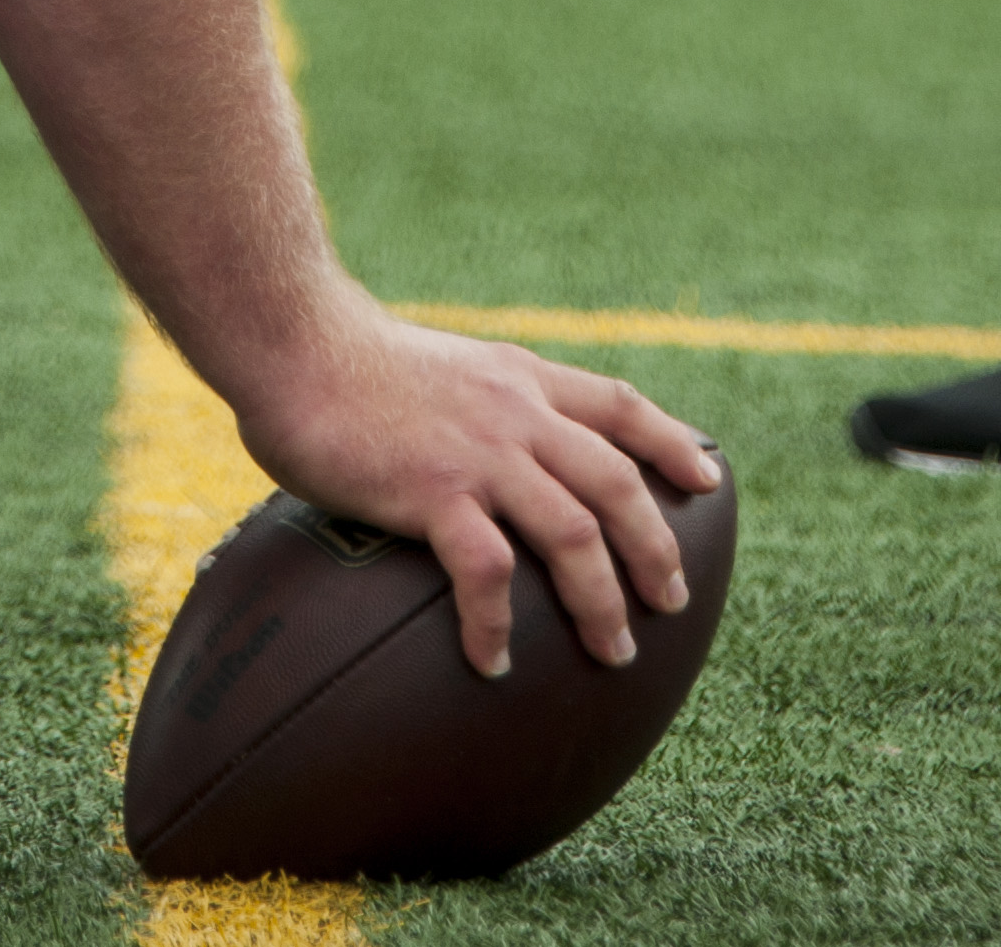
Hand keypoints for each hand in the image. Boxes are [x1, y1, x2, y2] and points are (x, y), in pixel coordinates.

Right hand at [234, 300, 724, 678]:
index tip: (708, 477)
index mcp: (519, 376)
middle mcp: (515, 412)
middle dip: (654, 547)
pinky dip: (496, 621)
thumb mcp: (441, 366)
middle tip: (668, 600)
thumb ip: (472, 402)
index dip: (671, 442)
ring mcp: (479, 452)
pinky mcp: (433, 491)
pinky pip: (486, 569)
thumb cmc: (343, 358)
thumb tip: (471, 446)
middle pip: (616, 482)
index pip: (619, 405)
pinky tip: (494, 660)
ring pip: (575, 531)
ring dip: (602, 600)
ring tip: (613, 650)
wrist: (293, 340)